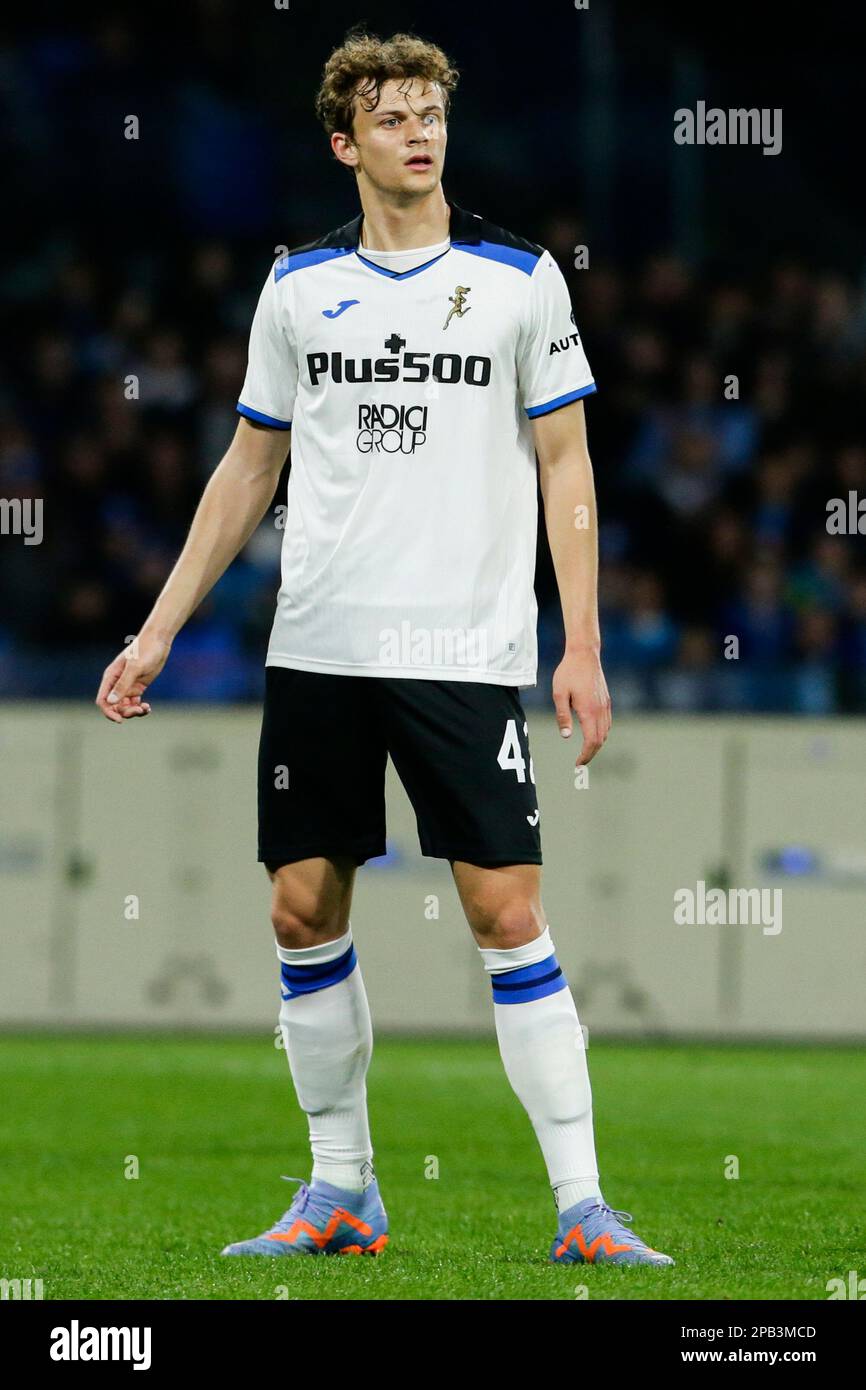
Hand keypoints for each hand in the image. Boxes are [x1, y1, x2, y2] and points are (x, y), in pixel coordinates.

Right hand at [95, 630, 170, 723]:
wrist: (158, 642)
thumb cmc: (144, 651)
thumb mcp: (134, 668)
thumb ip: (123, 684)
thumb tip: (111, 702)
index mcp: (110, 677)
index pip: (103, 700)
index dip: (109, 712)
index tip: (120, 720)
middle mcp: (116, 683)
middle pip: (115, 706)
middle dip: (125, 712)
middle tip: (139, 710)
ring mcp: (127, 685)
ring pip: (125, 706)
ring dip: (134, 711)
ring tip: (146, 709)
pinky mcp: (138, 687)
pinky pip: (135, 703)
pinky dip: (140, 708)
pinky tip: (148, 708)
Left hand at [552, 648, 611, 764]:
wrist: (584, 654)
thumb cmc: (568, 672)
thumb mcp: (559, 694)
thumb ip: (563, 716)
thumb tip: (567, 736)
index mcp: (589, 710)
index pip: (592, 741)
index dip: (586, 755)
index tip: (578, 764)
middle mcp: (600, 710)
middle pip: (600, 740)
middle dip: (591, 753)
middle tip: (580, 762)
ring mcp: (605, 705)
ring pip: (605, 732)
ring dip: (597, 744)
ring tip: (585, 750)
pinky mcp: (606, 700)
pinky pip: (607, 722)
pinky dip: (601, 733)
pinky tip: (593, 733)